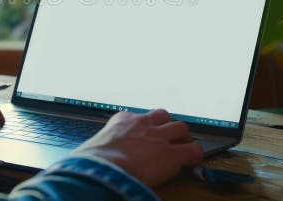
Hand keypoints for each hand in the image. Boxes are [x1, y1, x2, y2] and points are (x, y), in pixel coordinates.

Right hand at [72, 109, 202, 186]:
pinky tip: (192, 162)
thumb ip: (99, 147)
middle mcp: (142, 124)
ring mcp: (159, 137)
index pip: (137, 116)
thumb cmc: (91, 161)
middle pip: (163, 115)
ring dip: (183, 138)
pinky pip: (193, 150)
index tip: (144, 133)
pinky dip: (195, 155)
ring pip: (181, 127)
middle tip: (167, 139)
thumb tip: (88, 158)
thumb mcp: (92, 147)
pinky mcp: (171, 154)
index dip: (144, 126)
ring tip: (181, 149)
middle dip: (166, 126)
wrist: (102, 168)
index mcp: (121, 120)